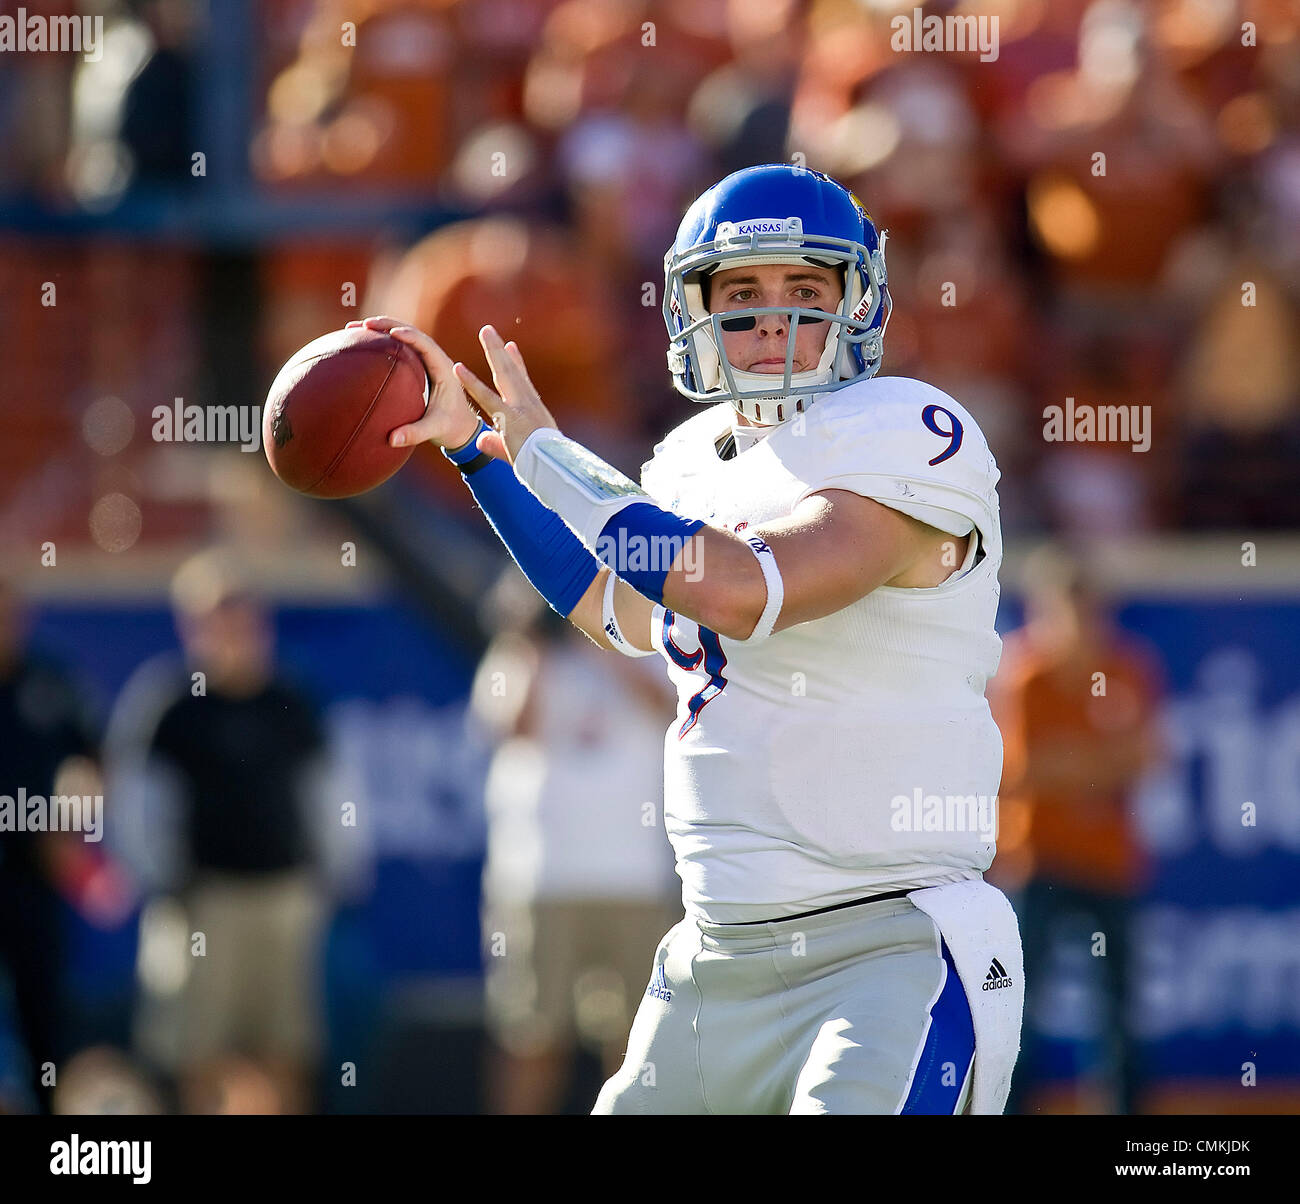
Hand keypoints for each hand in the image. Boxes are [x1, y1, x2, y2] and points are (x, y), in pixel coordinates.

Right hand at [345, 317, 481, 451]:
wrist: (461, 429)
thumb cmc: (451, 428)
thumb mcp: (435, 430)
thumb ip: (416, 433)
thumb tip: (391, 439)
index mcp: (443, 369)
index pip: (426, 345)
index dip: (409, 336)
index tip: (391, 333)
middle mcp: (435, 359)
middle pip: (412, 333)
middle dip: (388, 325)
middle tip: (364, 324)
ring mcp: (426, 361)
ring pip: (403, 337)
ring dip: (381, 329)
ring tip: (354, 327)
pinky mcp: (417, 366)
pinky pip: (399, 348)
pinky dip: (382, 341)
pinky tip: (361, 341)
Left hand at [453, 325, 558, 464]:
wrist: (551, 467)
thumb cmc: (540, 464)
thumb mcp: (516, 451)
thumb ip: (495, 444)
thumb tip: (480, 440)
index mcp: (533, 410)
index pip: (523, 381)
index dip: (517, 363)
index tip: (511, 346)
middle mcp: (528, 404)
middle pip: (512, 371)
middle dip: (500, 350)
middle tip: (488, 331)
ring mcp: (519, 407)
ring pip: (503, 374)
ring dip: (492, 352)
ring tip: (484, 332)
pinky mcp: (509, 417)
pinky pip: (486, 397)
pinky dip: (471, 383)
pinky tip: (458, 368)